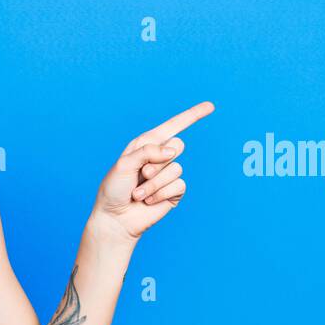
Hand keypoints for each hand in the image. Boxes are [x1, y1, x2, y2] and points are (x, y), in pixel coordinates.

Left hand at [92, 100, 214, 239]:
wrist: (114, 218)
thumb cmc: (114, 190)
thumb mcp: (125, 164)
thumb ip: (147, 151)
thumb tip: (172, 150)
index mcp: (146, 145)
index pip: (172, 127)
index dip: (192, 116)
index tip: (210, 106)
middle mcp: (158, 157)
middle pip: (178, 146)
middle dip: (157, 162)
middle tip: (141, 175)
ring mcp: (167, 175)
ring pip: (176, 169)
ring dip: (153, 184)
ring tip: (138, 193)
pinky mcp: (173, 192)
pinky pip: (179, 185)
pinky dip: (160, 194)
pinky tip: (148, 201)